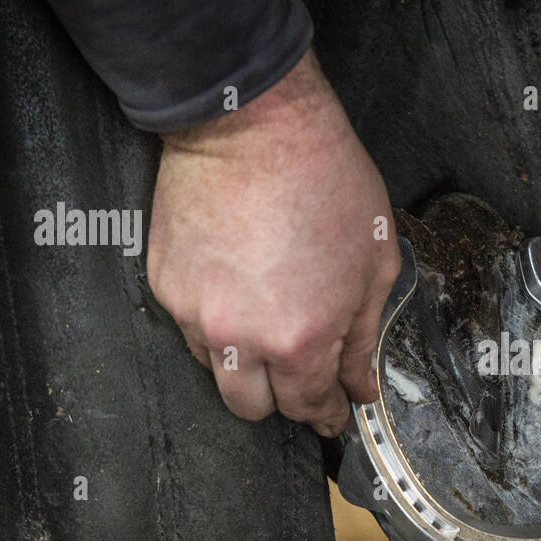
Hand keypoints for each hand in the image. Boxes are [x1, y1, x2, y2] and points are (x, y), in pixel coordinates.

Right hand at [147, 49, 399, 435]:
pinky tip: (240, 290)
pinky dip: (215, 326)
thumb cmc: (325, 182)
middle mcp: (241, 340)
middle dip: (281, 399)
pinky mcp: (165, 286)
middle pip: (251, 409)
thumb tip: (359, 388)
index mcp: (300, 340)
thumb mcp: (374, 264)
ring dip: (244, 364)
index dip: (325, 416)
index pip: (308, 408)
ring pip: (216, 373)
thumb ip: (364, 338)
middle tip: (302, 373)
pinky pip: (191, 329)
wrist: (254, 125)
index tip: (332, 413)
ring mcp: (196, 314)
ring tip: (269, 322)